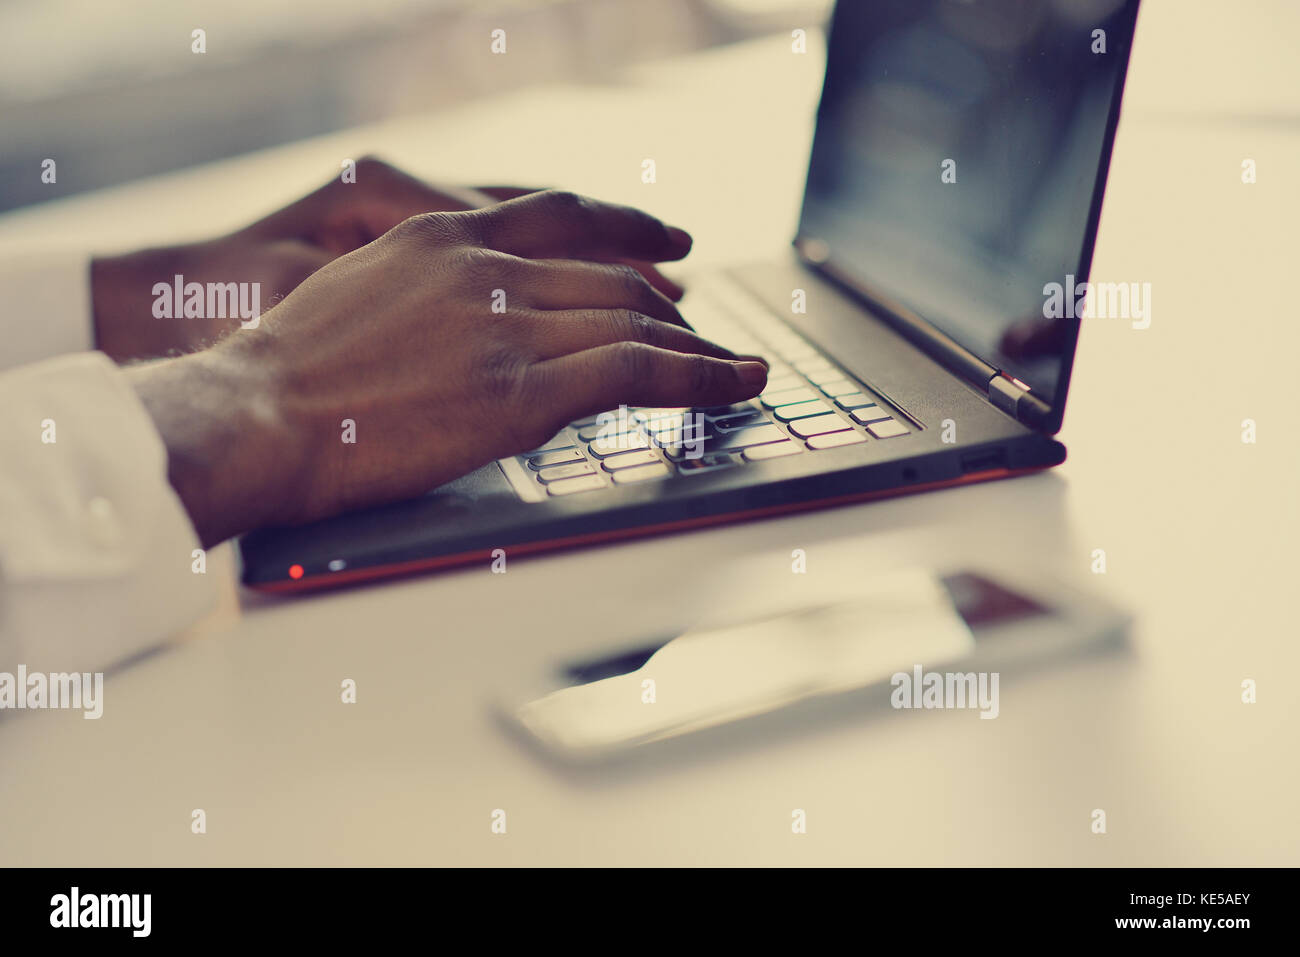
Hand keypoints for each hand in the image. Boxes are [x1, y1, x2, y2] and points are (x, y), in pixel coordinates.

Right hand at [91, 158, 683, 360]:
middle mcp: (484, 267)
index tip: (665, 245)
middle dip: (667, 307)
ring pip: (634, 323)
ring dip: (699, 347)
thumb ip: (428, 296)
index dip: (625, 232)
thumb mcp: (358, 299)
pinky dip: (701, 378)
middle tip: (707, 328)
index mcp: (442, 238)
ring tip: (742, 366)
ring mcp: (507, 326)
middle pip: (608, 278)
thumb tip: (469, 325)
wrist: (253, 416)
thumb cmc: (283, 378)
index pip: (560, 220)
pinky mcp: (524, 390)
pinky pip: (638, 373)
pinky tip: (738, 384)